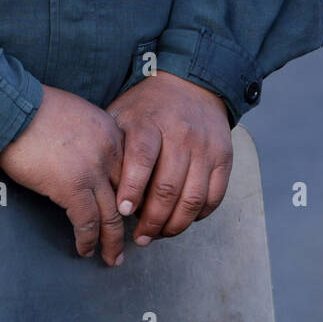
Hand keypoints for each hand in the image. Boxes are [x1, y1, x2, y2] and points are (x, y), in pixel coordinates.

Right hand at [0, 84, 126, 265]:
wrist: (15, 108)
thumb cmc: (38, 108)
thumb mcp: (80, 113)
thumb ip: (95, 136)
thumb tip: (94, 158)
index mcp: (112, 132)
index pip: (136, 171)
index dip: (136, 195)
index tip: (134, 210)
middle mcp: (109, 152)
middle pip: (130, 196)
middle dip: (132, 222)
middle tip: (132, 238)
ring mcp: (92, 171)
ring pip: (113, 216)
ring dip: (113, 242)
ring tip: (112, 257)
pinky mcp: (71, 188)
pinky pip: (87, 223)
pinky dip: (88, 241)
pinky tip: (84, 250)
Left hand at [104, 70, 232, 245]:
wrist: (191, 84)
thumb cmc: (148, 106)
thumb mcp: (123, 114)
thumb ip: (113, 146)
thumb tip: (98, 185)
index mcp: (150, 121)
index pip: (142, 158)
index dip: (132, 189)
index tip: (123, 211)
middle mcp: (181, 133)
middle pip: (168, 187)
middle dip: (152, 220)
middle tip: (140, 237)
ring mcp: (205, 146)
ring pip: (193, 198)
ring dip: (175, 225)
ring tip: (159, 234)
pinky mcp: (224, 156)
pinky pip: (214, 196)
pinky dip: (198, 215)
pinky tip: (182, 220)